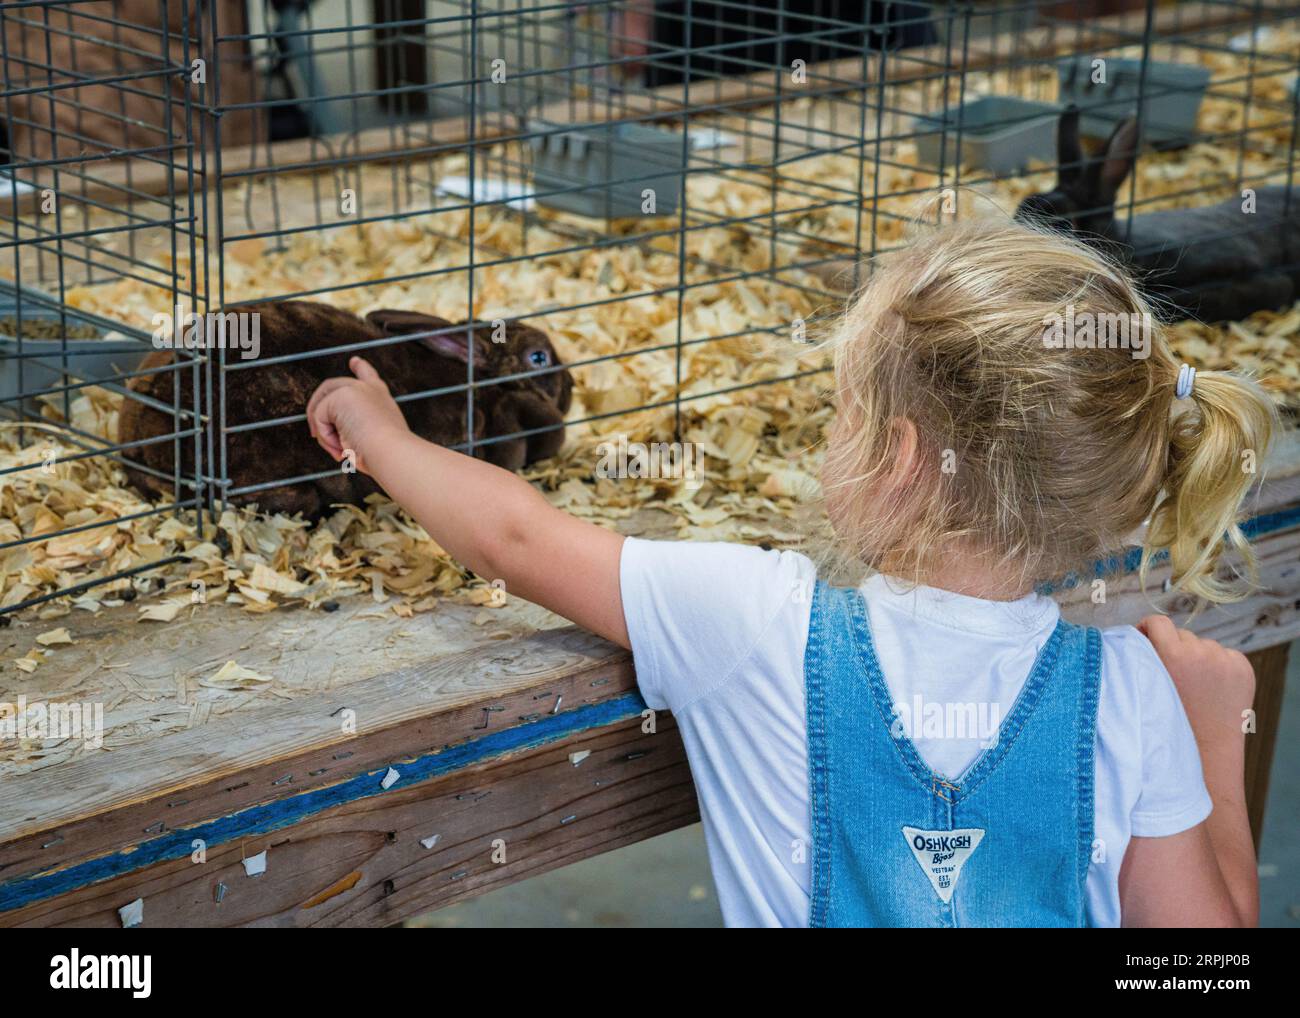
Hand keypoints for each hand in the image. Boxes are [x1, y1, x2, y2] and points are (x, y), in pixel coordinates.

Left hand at [306, 356, 409, 475]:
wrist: (392, 453)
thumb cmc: (386, 454)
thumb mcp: (375, 436)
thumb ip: (357, 427)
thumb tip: (336, 434)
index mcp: (381, 398)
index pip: (369, 375)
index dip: (360, 368)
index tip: (355, 361)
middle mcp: (369, 389)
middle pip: (331, 387)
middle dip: (316, 405)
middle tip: (313, 433)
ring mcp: (353, 389)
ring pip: (322, 408)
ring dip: (325, 433)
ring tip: (339, 451)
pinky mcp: (340, 396)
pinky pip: (319, 418)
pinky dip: (326, 437)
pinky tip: (341, 446)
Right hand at [1137, 615, 1254, 751]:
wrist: (1207, 750)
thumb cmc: (1170, 722)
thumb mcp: (1149, 686)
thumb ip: (1144, 657)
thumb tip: (1142, 634)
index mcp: (1173, 655)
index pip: (1158, 622)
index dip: (1149, 628)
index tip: (1147, 640)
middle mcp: (1201, 652)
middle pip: (1183, 635)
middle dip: (1176, 649)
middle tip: (1173, 675)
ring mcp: (1225, 660)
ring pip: (1205, 646)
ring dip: (1198, 658)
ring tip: (1195, 686)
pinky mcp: (1243, 669)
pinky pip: (1226, 655)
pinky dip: (1219, 666)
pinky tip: (1213, 688)